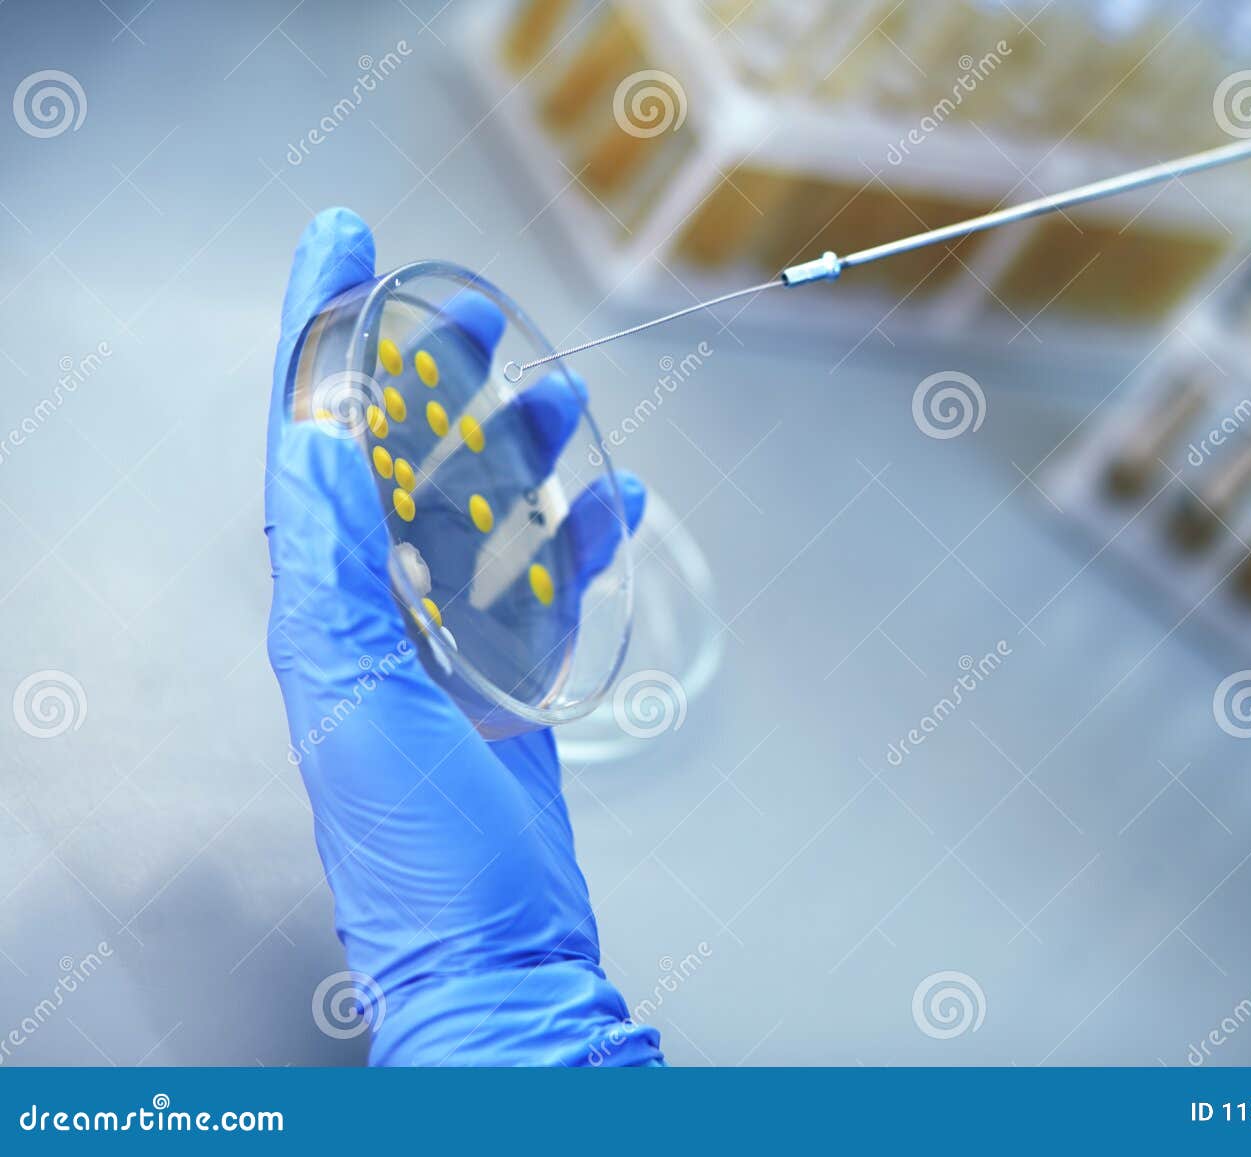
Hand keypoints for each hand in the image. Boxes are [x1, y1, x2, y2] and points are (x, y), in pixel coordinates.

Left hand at [265, 207, 658, 1065]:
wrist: (498, 956)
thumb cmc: (420, 854)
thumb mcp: (357, 699)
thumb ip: (338, 569)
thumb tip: (319, 443)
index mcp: (325, 608)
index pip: (313, 440)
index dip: (322, 333)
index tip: (344, 243)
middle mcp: (378, 617)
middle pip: (404, 462)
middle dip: (434, 375)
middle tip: (474, 307)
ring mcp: (451, 648)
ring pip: (484, 513)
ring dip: (520, 448)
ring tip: (562, 394)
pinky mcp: (512, 681)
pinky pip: (545, 584)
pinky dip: (579, 537)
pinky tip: (615, 504)